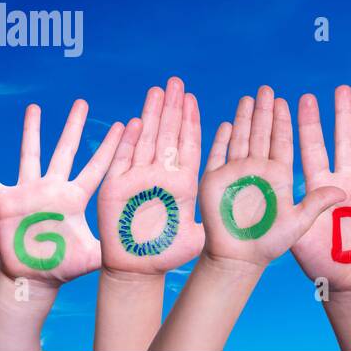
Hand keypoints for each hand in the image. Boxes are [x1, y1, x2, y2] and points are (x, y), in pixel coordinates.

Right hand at [0, 100, 122, 286]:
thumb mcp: (92, 257)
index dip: (108, 148)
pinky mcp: (4, 203)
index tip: (124, 125)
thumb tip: (136, 248)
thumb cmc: (65, 265)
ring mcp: (28, 193)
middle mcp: (53, 189)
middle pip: (65, 151)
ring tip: (34, 107)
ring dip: (31, 132)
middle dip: (73, 127)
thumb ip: (111, 248)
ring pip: (30, 156)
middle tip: (82, 102)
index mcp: (75, 198)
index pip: (96, 168)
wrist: (35, 277)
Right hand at [97, 77, 205, 274]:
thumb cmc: (167, 253)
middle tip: (176, 81)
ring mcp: (138, 179)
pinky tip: (132, 122)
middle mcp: (161, 176)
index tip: (193, 98)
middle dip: (172, 108)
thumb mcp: (196, 235)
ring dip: (151, 115)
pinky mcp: (116, 188)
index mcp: (182, 183)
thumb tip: (234, 204)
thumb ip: (210, 216)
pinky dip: (126, 142)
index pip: (188, 145)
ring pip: (145, 140)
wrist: (137, 269)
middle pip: (167, 135)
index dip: (190, 122)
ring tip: (157, 90)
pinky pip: (121, 160)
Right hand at [199, 87, 345, 266]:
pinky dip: (220, 139)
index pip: (282, 141)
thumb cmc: (269, 243)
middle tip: (268, 89)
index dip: (283, 121)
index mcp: (278, 176)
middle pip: (261, 134)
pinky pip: (217, 154)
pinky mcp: (215, 180)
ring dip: (243, 118)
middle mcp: (257, 170)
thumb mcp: (299, 223)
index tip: (287, 100)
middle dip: (264, 112)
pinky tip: (225, 123)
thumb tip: (344, 190)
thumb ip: (317, 204)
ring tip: (249, 98)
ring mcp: (235, 173)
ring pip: (240, 138)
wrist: (239, 258)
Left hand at [290, 86, 350, 294]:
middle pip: (345, 142)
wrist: (348, 283)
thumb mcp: (300, 233)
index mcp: (321, 186)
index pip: (313, 149)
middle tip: (342, 88)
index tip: (303, 99)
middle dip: (343, 116)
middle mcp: (346, 182)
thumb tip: (305, 186)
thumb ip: (303, 209)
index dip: (309, 125)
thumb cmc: (318, 260)